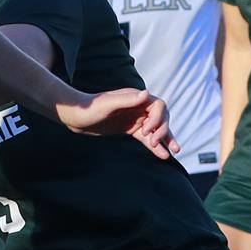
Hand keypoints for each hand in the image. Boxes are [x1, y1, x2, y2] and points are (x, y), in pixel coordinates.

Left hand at [60, 89, 178, 158]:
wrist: (76, 116)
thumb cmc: (90, 107)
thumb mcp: (107, 104)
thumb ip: (127, 100)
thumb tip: (146, 94)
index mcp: (136, 98)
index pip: (158, 105)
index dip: (157, 118)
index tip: (146, 130)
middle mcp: (138, 107)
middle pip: (161, 118)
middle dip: (162, 130)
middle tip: (153, 143)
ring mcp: (135, 119)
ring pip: (156, 129)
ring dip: (166, 140)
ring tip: (174, 152)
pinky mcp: (130, 130)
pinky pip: (147, 138)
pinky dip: (155, 146)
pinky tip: (163, 155)